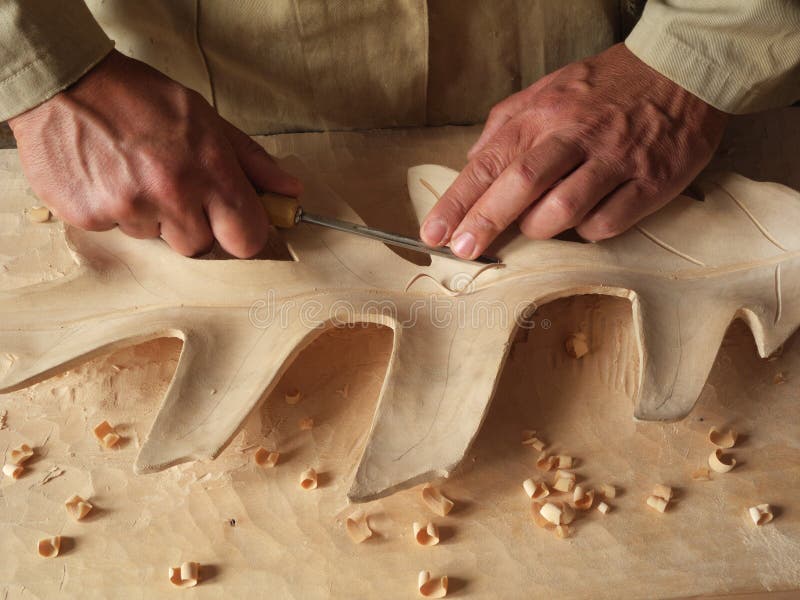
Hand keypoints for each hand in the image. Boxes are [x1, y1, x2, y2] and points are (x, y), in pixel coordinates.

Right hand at [8, 50, 300, 256]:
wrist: (60, 82)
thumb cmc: (140, 97)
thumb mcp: (205, 117)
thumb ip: (250, 160)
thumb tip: (290, 189)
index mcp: (209, 169)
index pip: (246, 239)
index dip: (241, 233)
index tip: (233, 223)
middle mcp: (172, 194)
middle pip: (199, 246)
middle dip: (192, 224)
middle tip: (173, 185)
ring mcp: (128, 208)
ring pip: (156, 239)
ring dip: (151, 216)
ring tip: (133, 173)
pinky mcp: (89, 218)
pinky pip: (116, 232)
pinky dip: (114, 211)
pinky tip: (106, 177)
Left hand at [420, 43, 727, 258]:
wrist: (680, 71)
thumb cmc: (604, 88)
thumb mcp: (547, 90)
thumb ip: (505, 125)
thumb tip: (472, 162)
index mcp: (543, 114)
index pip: (489, 163)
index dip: (457, 202)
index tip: (434, 233)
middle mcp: (575, 135)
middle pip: (521, 184)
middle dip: (485, 222)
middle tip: (463, 250)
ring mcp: (614, 159)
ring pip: (563, 209)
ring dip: (539, 228)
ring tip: (534, 228)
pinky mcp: (650, 182)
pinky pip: (606, 223)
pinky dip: (586, 232)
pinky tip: (583, 220)